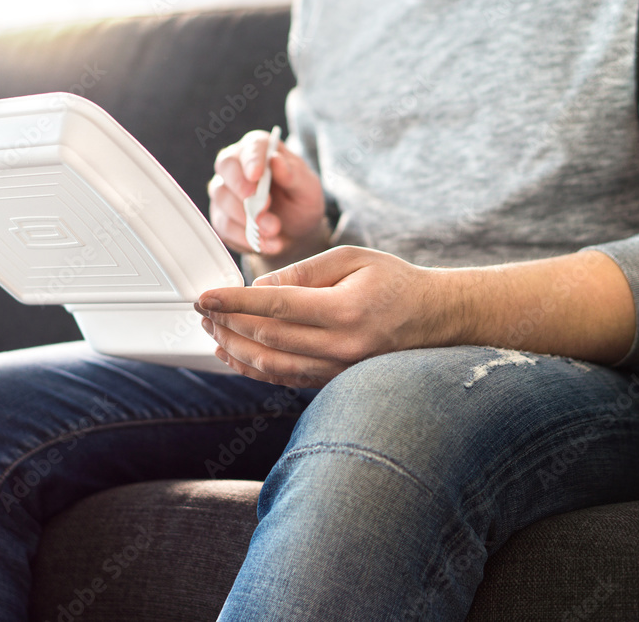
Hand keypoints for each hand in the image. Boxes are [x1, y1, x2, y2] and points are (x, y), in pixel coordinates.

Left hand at [195, 246, 450, 386]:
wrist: (434, 318)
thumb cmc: (394, 282)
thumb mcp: (352, 258)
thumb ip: (304, 271)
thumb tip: (258, 288)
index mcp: (345, 310)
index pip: (275, 307)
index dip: (234, 302)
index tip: (206, 296)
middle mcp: (341, 345)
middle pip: (267, 338)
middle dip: (227, 324)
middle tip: (204, 312)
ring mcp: (337, 368)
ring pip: (271, 365)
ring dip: (234, 349)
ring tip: (212, 332)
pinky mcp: (334, 380)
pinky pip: (285, 378)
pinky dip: (254, 368)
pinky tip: (234, 355)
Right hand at [208, 129, 326, 257]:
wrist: (295, 233)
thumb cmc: (301, 202)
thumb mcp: (308, 189)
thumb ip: (294, 175)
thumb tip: (276, 160)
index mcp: (262, 150)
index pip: (252, 146)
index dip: (252, 159)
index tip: (256, 175)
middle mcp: (238, 166)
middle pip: (226, 166)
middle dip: (242, 188)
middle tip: (263, 206)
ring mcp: (226, 191)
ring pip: (223, 198)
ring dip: (248, 217)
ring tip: (274, 230)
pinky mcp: (222, 217)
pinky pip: (224, 225)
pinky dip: (245, 237)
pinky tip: (266, 243)